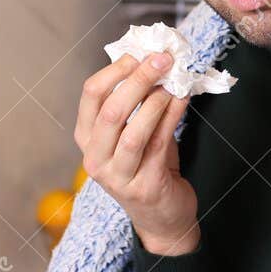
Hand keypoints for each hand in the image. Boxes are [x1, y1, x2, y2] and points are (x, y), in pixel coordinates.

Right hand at [76, 52, 198, 254]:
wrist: (163, 218)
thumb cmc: (148, 168)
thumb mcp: (134, 134)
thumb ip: (138, 104)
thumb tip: (153, 62)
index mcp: (87, 139)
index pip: (91, 95)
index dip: (115, 70)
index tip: (139, 53)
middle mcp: (96, 159)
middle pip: (111, 110)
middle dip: (138, 79)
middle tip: (161, 59)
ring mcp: (118, 176)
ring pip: (133, 130)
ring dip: (156, 99)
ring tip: (174, 80)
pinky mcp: (145, 186)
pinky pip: (159, 143)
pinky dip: (172, 116)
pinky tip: (183, 99)